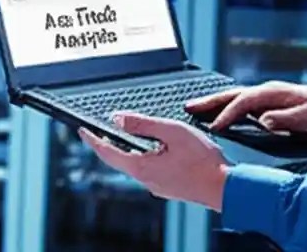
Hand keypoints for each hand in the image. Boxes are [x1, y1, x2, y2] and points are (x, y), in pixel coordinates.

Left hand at [80, 112, 229, 211]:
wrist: (224, 187)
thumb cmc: (203, 160)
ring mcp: (157, 186)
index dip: (93, 140)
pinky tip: (158, 149)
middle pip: (120, 160)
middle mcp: (146, 180)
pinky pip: (151, 170)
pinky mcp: (168, 187)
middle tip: (103, 130)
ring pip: (136, 165)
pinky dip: (146, 157)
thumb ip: (144, 124)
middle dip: (111, 144)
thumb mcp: (172, 132)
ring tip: (130, 135)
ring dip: (131, 150)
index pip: (107, 152)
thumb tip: (118, 118)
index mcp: (142, 167)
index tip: (82, 130)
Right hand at [185, 81, 306, 134]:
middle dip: (209, 101)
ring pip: (232, 97)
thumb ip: (285, 119)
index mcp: (271, 93)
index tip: (214, 127)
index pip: (243, 102)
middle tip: (188, 107)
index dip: (227, 114)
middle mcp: (264, 91)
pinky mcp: (264, 103)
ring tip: (194, 108)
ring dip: (213, 102)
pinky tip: (215, 113)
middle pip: (231, 94)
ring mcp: (263, 96)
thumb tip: (264, 122)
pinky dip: (224, 106)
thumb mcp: (306, 117)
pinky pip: (239, 103)